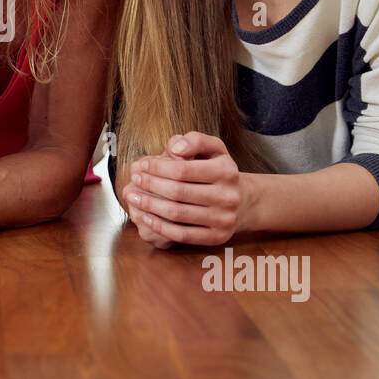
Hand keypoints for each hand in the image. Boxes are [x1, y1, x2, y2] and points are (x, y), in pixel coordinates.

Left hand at [121, 132, 242, 247]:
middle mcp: (228, 196)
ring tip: (134, 197)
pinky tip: (146, 217)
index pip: (182, 170)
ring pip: (177, 214)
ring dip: (150, 205)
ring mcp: (223, 219)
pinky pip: (182, 234)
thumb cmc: (219, 171)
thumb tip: (175, 147)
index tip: (142, 164)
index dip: (157, 167)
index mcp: (226, 171)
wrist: (244, 201)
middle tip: (135, 179)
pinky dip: (160, 226)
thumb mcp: (213, 148)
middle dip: (150, 185)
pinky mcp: (217, 237)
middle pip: (178, 192)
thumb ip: (195, 140)